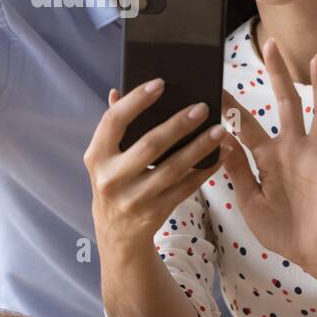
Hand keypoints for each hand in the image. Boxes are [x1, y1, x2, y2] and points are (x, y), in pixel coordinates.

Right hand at [85, 79, 225, 255]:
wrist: (116, 233)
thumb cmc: (114, 182)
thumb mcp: (104, 157)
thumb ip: (113, 126)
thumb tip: (118, 91)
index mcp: (96, 156)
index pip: (114, 121)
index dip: (136, 100)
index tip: (160, 83)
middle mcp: (111, 178)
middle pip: (150, 145)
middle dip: (179, 124)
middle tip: (202, 107)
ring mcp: (133, 199)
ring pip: (173, 168)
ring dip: (199, 147)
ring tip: (219, 130)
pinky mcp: (155, 213)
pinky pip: (186, 188)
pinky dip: (205, 170)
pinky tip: (220, 154)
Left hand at [219, 41, 316, 272]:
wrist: (313, 255)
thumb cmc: (281, 229)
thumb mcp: (250, 201)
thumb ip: (238, 172)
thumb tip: (220, 141)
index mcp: (269, 157)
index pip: (245, 125)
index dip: (230, 104)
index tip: (213, 80)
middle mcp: (293, 148)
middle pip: (285, 103)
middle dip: (277, 75)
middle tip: (269, 44)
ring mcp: (316, 156)